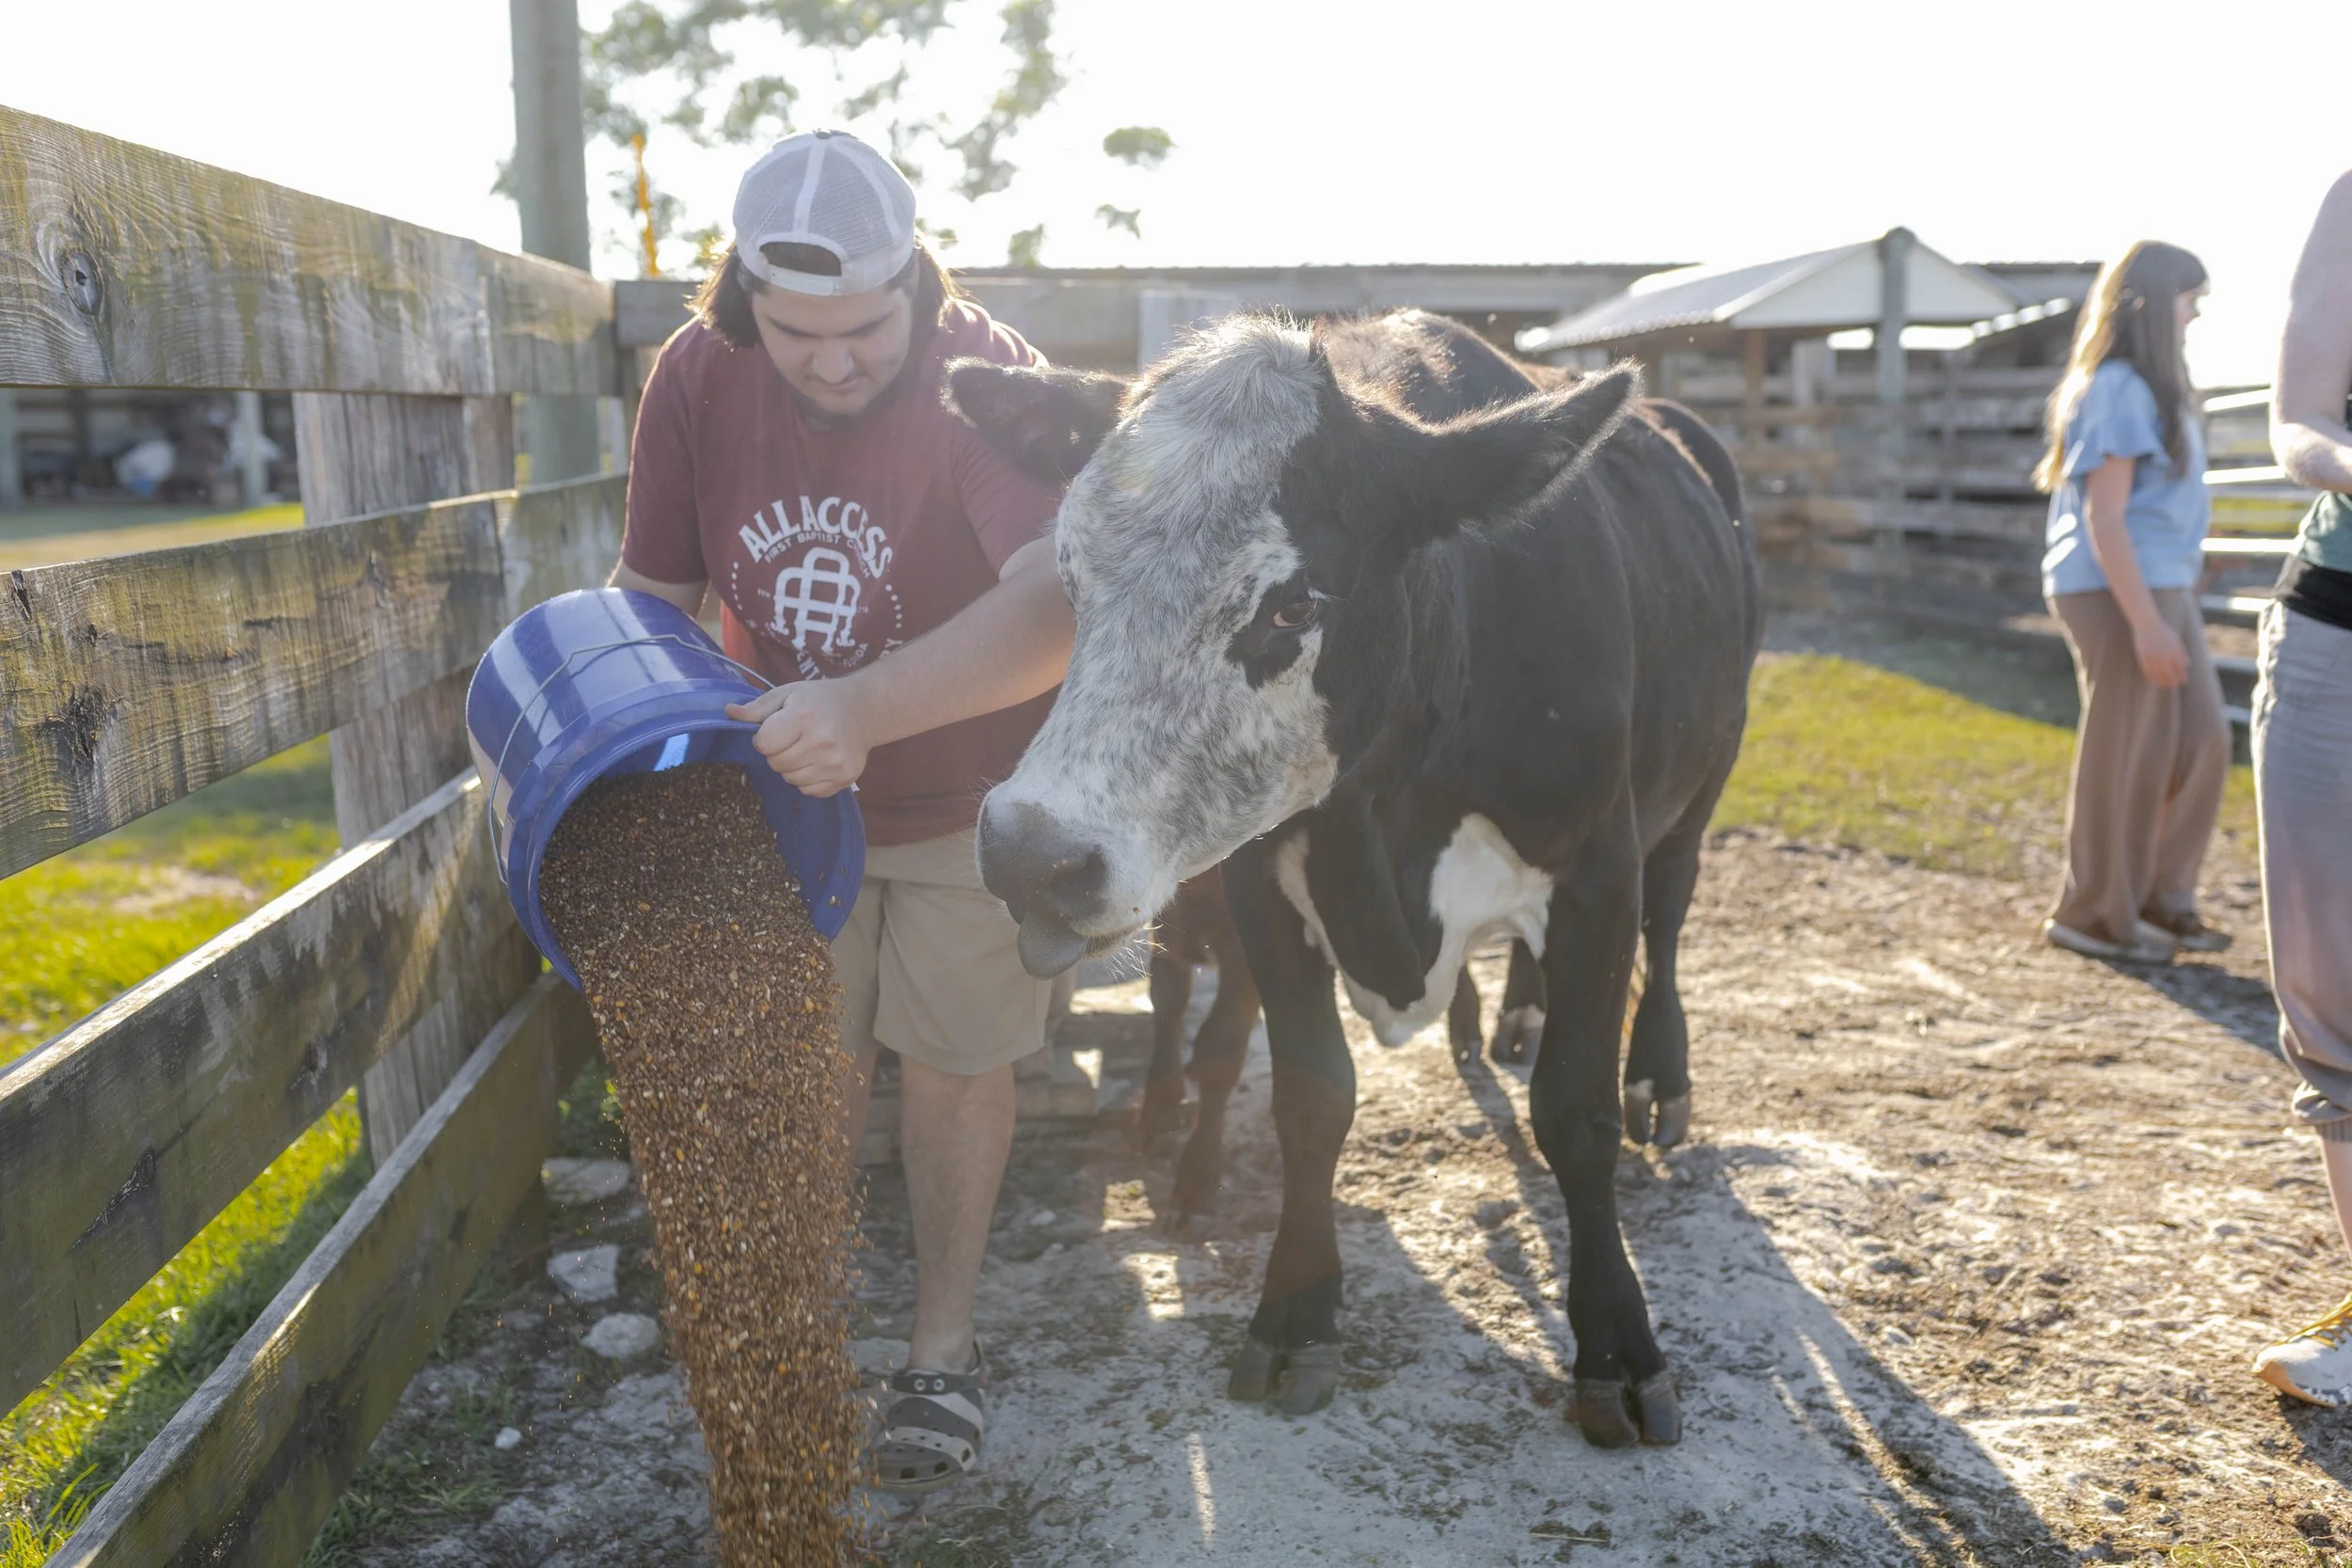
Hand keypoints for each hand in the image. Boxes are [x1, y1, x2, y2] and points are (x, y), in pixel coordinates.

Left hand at [724, 678, 871, 796]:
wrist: (864, 711)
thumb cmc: (820, 700)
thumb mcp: (788, 694)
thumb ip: (758, 707)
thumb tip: (729, 713)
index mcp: (804, 716)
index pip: (764, 744)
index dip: (765, 738)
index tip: (777, 729)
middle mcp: (822, 742)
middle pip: (776, 764)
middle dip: (778, 753)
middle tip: (794, 738)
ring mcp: (836, 763)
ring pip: (791, 780)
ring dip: (792, 767)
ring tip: (807, 748)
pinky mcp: (845, 779)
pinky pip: (809, 790)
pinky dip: (808, 779)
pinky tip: (819, 760)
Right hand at [2131, 618, 2189, 687]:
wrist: (2147, 623)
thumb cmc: (2163, 630)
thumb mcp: (2176, 639)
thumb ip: (2182, 652)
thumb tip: (2188, 664)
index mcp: (2174, 650)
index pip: (2180, 668)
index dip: (2182, 676)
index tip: (2183, 682)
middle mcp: (2164, 654)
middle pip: (2169, 673)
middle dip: (2172, 681)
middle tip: (2173, 686)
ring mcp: (2153, 655)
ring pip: (2157, 673)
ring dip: (2160, 680)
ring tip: (2162, 685)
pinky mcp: (2143, 655)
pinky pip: (2146, 669)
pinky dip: (2149, 675)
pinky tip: (2151, 679)